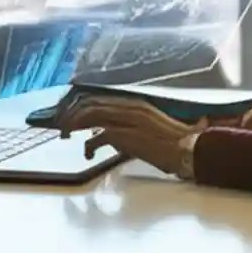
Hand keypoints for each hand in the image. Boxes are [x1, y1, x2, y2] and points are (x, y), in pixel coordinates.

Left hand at [57, 96, 197, 174]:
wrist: (190, 150)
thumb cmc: (176, 143)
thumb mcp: (151, 128)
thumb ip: (133, 127)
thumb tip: (113, 137)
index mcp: (135, 103)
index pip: (99, 98)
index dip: (80, 105)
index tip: (70, 115)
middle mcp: (129, 106)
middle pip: (90, 103)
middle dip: (71, 113)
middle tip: (61, 126)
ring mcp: (126, 119)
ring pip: (89, 114)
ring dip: (73, 124)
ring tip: (65, 135)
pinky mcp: (125, 135)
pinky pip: (97, 137)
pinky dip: (88, 146)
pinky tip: (87, 154)